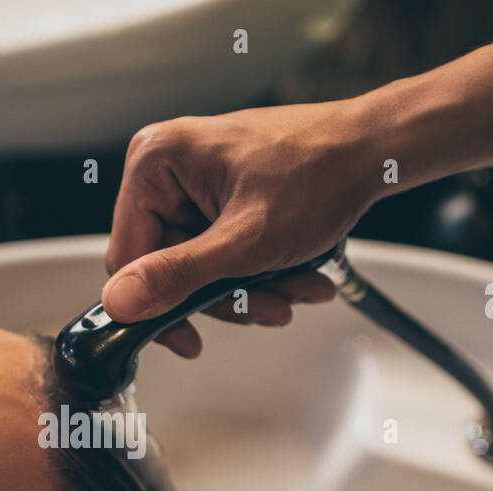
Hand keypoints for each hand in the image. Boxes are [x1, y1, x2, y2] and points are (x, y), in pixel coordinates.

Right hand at [102, 101, 383, 355]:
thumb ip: (177, 275)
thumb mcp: (244, 240)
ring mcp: (194, 185)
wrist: (373, 151)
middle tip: (268, 307)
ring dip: (249, 290)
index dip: (156, 304)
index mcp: (155, 162)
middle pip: (169, 267)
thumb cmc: (320, 173)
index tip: (188, 337)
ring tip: (295, 289)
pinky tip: (297, 275)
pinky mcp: (220, 199)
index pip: (127, 257)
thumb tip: (119, 302)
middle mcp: (167, 169)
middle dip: (223, 296)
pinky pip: (223, 254)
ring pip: (201, 268)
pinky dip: (259, 272)